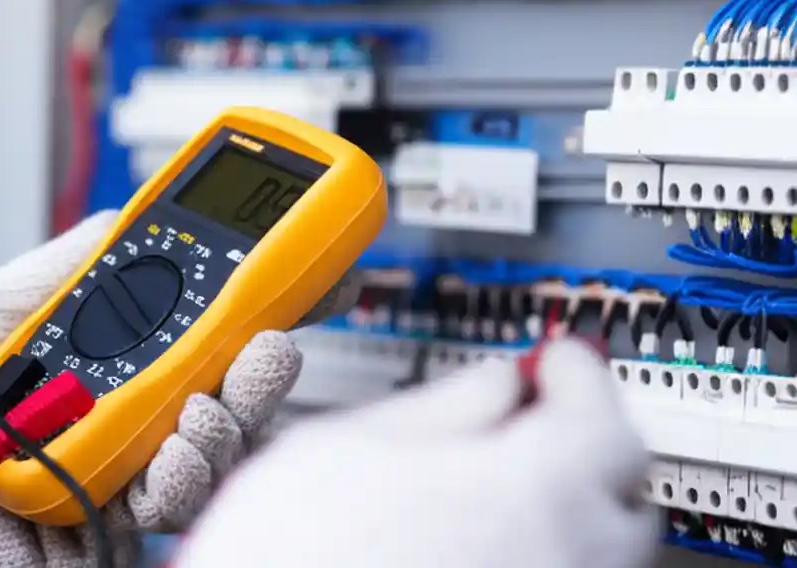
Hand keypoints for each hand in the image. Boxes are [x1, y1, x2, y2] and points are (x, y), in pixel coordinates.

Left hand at [0, 212, 343, 567]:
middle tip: (272, 335)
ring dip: (231, 415)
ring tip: (214, 398)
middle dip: (254, 358)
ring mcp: (107, 478)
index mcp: (78, 363)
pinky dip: (192, 470)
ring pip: (208, 445)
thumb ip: (57, 269)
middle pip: (208, 384)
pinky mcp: (108, 533)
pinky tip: (178, 450)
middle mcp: (103, 419)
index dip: (233, 300)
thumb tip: (119, 218)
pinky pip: (175, 499)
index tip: (279, 270)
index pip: (175, 325)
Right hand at [176, 339, 659, 567]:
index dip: (574, 368)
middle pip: (620, 485)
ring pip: (600, 546)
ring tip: (501, 484)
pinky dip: (542, 552)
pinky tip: (483, 544)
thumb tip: (491, 381)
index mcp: (526, 487)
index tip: (553, 357)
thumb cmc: (287, 562)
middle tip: (533, 414)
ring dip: (566, 502)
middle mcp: (561, 556)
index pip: (598, 408)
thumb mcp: (344, 445)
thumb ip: (440, 403)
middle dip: (580, 437)